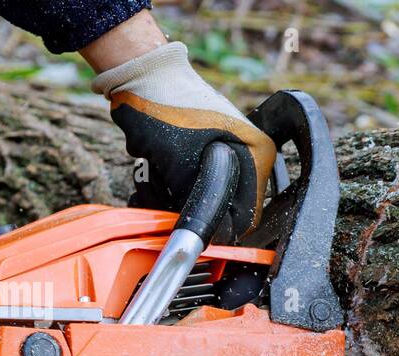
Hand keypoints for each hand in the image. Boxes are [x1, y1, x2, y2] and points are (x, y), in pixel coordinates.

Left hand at [84, 13, 274, 239]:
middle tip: (160, 196)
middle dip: (186, 208)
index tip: (186, 228)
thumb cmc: (165, 107)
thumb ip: (195, 206)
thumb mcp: (181, 166)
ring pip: (199, 200)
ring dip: (170, 197)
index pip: (246, 216)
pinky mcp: (201, 155)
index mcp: (258, 155)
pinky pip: (187, 186)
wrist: (140, 73)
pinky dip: (166, 186)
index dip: (215, 228)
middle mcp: (248, 157)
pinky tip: (150, 172)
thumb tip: (198, 239)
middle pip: (220, 208)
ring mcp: (224, 155)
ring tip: (150, 177)